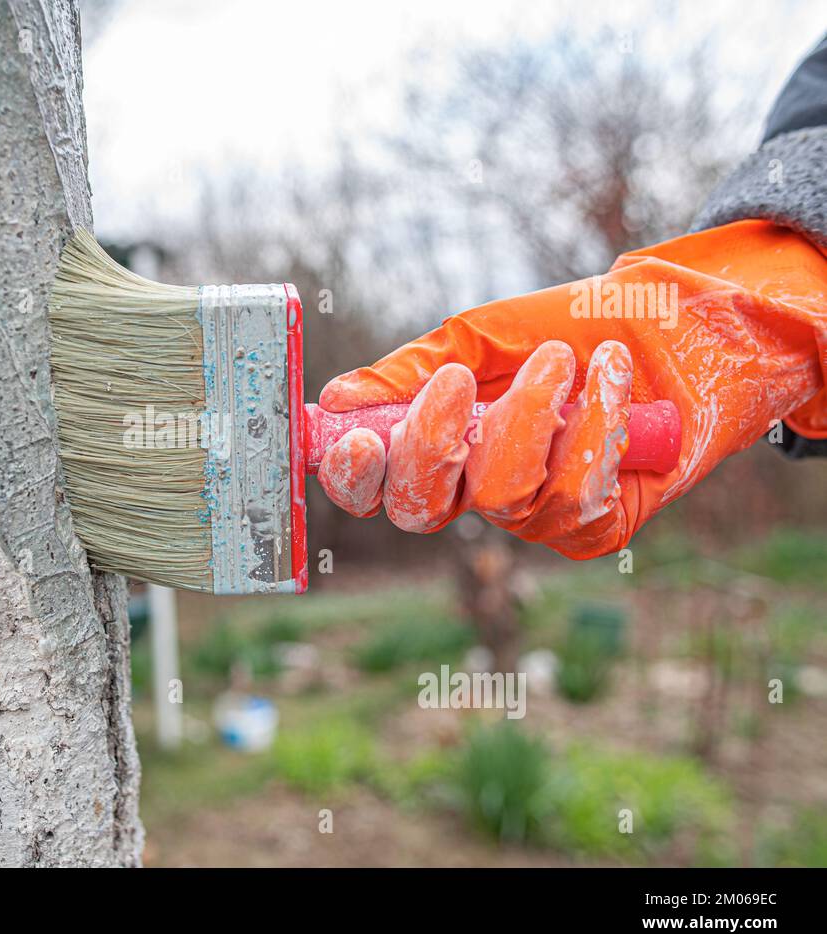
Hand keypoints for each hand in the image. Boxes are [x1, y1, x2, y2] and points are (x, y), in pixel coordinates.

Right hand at [316, 220, 826, 558]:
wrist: (679, 324)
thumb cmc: (571, 325)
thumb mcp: (479, 335)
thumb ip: (410, 371)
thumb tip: (335, 400)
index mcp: (439, 447)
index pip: (378, 486)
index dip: (357, 477)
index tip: (361, 436)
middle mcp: (477, 491)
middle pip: (421, 511)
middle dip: (431, 449)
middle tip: (456, 385)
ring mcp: (534, 516)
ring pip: (501, 497)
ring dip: (530, 415)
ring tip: (563, 358)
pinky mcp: (594, 528)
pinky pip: (571, 497)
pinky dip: (590, 427)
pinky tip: (607, 378)